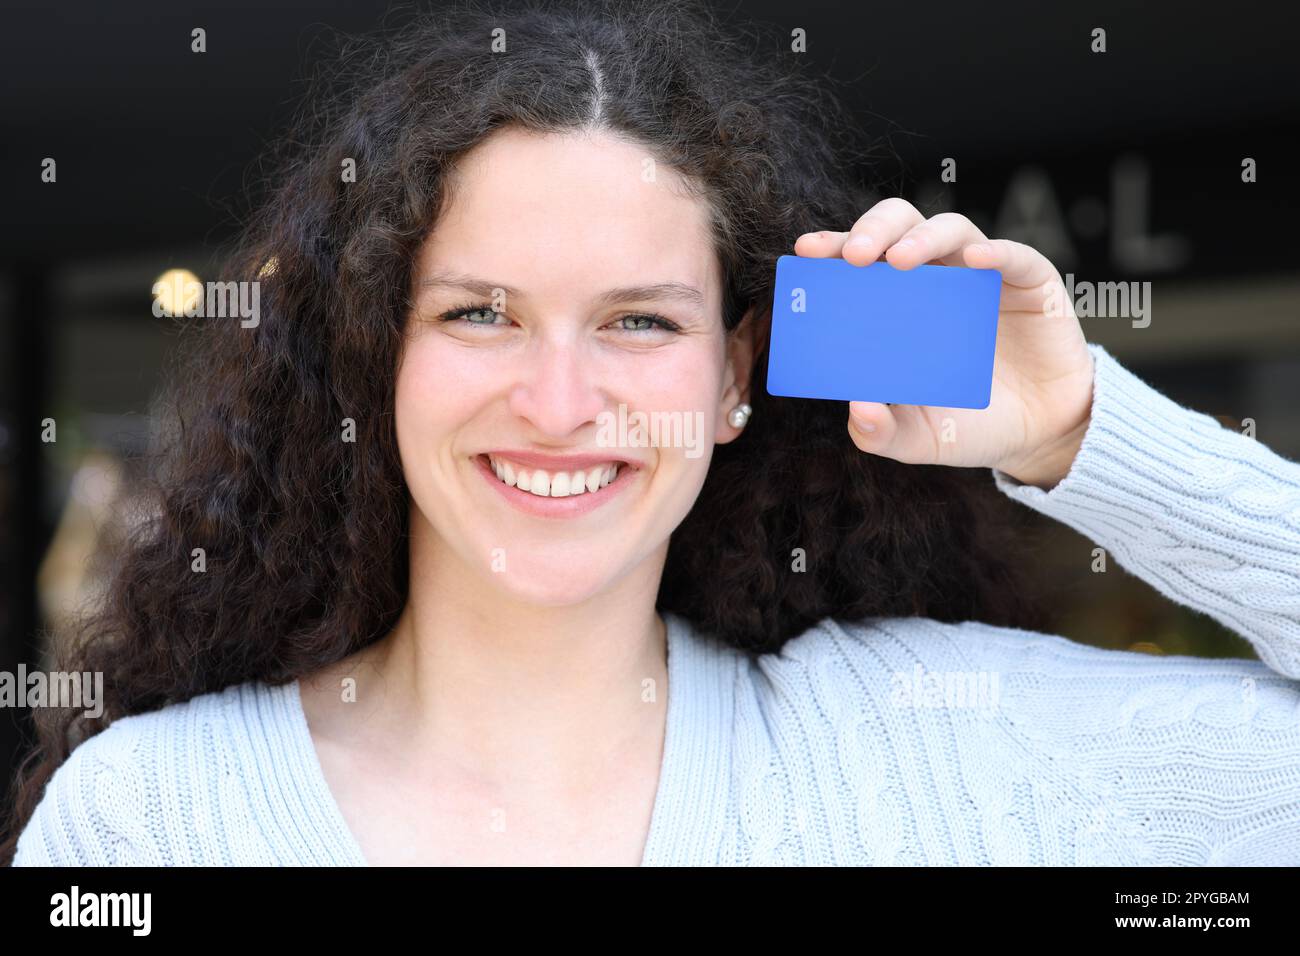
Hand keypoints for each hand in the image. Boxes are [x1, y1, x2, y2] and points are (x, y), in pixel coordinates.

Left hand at [794, 198, 1094, 489]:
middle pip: (900, 226)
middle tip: (855, 257)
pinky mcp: (1030, 281)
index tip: (806, 252)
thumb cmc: (968, 426)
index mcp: (899, 303)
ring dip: (922, 237)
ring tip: (901, 259)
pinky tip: (975, 261)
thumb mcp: (917, 439)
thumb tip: (856, 410)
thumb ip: (880, 433)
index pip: (863, 261)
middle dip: (873, 230)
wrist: (1038, 435)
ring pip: (950, 229)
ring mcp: (982, 275)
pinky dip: (994, 252)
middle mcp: (937, 278)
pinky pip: (1013, 256)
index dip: (834, 247)